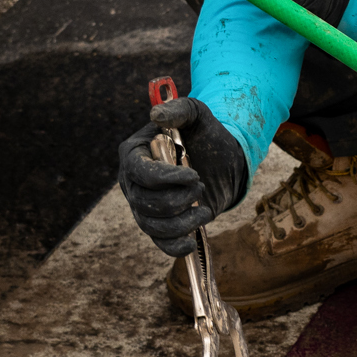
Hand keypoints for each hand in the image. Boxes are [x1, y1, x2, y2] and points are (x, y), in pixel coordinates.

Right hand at [118, 96, 249, 255]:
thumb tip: (156, 116)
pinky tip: (192, 241)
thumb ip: (177, 110)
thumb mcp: (195, 114)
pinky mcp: (161, 224)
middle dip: (178, 199)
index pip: (140, 173)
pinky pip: (160, 242)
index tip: (193, 175)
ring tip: (204, 209)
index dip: (166, 179)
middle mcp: (133, 182)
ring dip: (183, 222)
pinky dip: (175, 246)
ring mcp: (144, 205)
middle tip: (201, 184)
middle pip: (144, 203)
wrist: (223, 158)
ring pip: (152, 225)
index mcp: (134, 154)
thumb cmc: (204, 133)